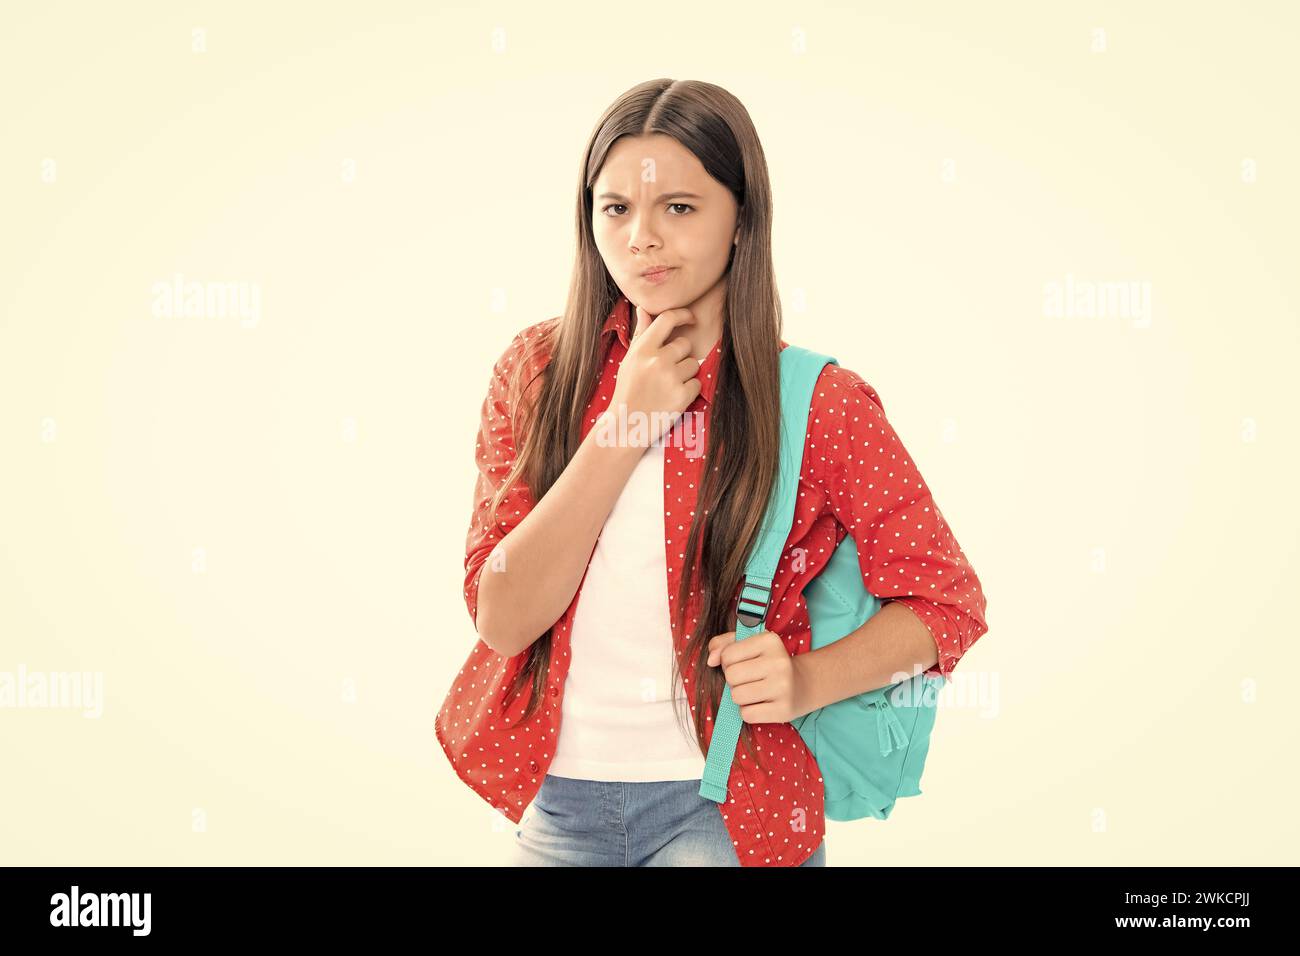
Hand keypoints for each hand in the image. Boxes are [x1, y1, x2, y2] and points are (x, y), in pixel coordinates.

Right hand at [606, 304, 701, 446]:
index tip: (691, 319)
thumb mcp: (630, 359)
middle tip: (665, 372)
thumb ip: (641, 333)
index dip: (683, 315)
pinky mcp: (682, 396)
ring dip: (685, 374)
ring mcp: (671, 379)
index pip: (668, 319)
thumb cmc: (628, 390)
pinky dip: (689, 391)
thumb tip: (644, 308)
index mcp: (643, 349)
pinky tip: (672, 398)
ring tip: (667, 386)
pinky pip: (697, 384)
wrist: (626, 425)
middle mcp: (658, 360)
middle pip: (685, 345)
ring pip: (693, 365)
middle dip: (680, 356)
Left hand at [705, 629, 812, 724]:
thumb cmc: (768, 662)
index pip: (727, 655)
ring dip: (740, 696)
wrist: (804, 684)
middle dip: (734, 680)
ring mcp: (783, 687)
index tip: (744, 663)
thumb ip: (723, 644)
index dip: (728, 662)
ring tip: (755, 691)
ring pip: (737, 696)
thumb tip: (710, 660)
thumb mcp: (749, 644)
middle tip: (749, 679)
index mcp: (769, 640)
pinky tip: (761, 703)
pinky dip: (748, 711)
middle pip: (731, 676)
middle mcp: (779, 662)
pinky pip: (747, 714)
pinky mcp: (783, 710)